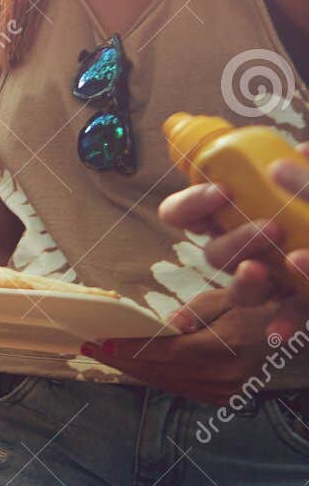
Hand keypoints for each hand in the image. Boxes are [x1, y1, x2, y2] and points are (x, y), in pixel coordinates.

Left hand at [86, 289, 285, 404]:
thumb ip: (194, 312)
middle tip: (90, 349)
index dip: (128, 349)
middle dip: (122, 360)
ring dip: (134, 371)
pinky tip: (136, 368)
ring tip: (106, 358)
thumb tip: (164, 323)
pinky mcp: (224, 397)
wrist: (285, 333)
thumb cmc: (253, 307)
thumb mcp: (226, 298)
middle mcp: (222, 374)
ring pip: (167, 383)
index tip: (99, 343)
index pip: (162, 352)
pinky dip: (156, 378)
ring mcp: (224, 390)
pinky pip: (181, 389)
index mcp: (222, 346)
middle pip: (160, 371)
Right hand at [159, 143, 308, 312]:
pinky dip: (279, 324)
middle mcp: (248, 245)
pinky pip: (284, 316)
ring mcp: (272, 277)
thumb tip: (297, 153)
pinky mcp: (298, 302)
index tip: (222, 192)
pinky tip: (278, 332)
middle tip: (271, 228)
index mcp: (240, 211)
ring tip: (265, 271)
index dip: (192, 205)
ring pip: (240, 290)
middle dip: (234, 242)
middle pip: (214, 254)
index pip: (187, 212)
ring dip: (246, 283)